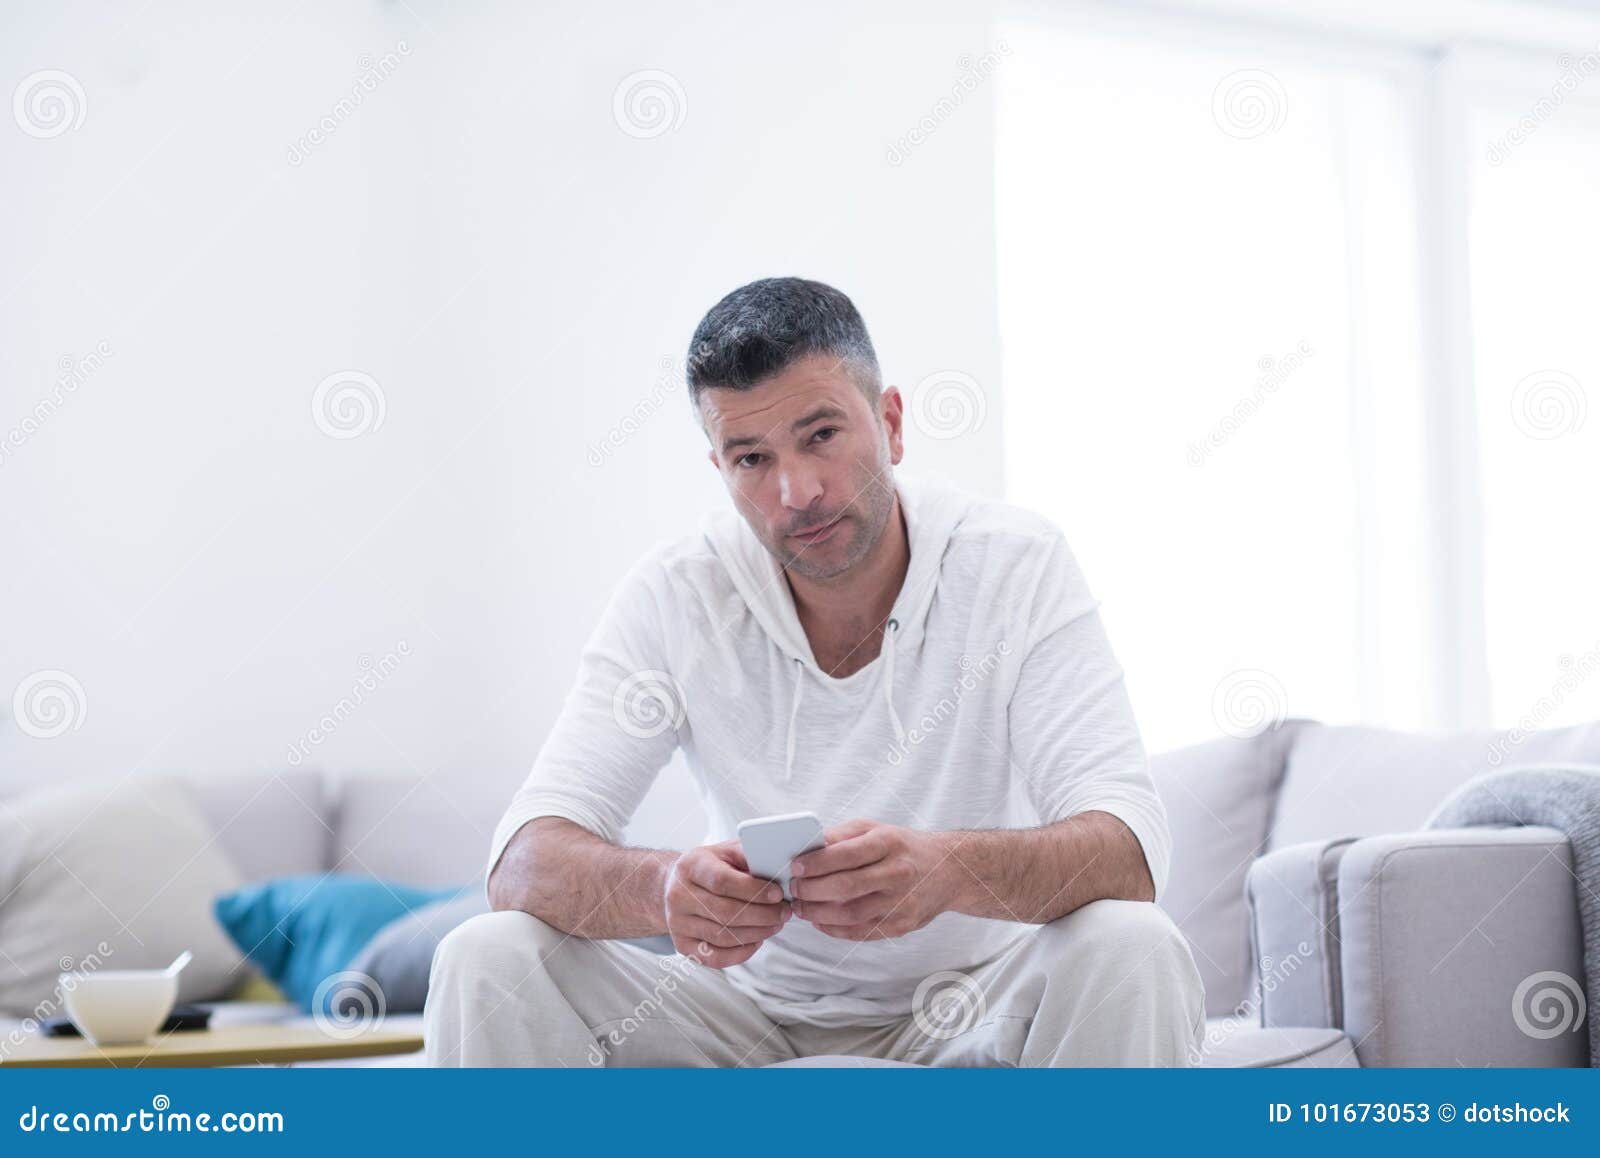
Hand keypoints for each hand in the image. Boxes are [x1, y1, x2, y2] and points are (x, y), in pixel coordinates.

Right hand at [662, 840, 791, 967]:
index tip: (778, 894)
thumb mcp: (727, 851)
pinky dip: (740, 953)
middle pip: (725, 912)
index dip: (753, 890)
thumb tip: (778, 868)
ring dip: (756, 933)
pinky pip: (715, 957)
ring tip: (775, 925)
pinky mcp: (682, 945)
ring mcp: (677, 923)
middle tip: (784, 912)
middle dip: (761, 915)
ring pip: (723, 936)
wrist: (676, 885)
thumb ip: (749, 856)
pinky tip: (757, 941)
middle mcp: (679, 896)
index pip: (722, 881)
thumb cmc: (710, 866)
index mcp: (690, 866)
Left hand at [790, 819, 953, 940]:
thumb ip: (841, 836)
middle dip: (812, 890)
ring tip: (801, 907)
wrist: (948, 870)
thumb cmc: (903, 847)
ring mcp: (901, 902)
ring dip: (818, 913)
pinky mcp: (902, 925)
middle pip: (846, 887)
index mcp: (889, 843)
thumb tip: (806, 847)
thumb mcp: (876, 829)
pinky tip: (820, 920)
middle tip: (793, 889)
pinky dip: (834, 929)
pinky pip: (861, 932)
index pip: (846, 854)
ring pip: (851, 914)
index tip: (794, 867)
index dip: (816, 863)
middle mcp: (898, 873)